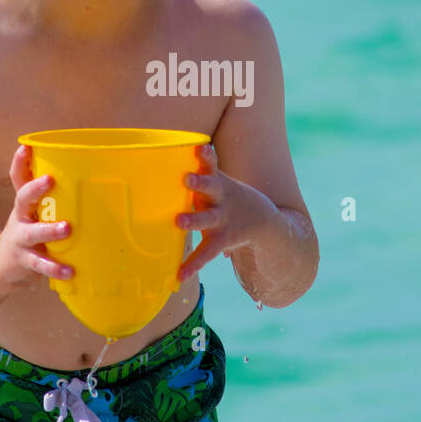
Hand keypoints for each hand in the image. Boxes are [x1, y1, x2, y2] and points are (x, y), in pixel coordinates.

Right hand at [0, 144, 74, 289]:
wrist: (2, 265)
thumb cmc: (28, 232)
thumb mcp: (35, 213)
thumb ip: (55, 200)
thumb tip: (89, 180)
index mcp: (25, 205)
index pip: (18, 179)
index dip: (19, 163)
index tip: (25, 147)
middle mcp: (20, 218)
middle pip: (22, 199)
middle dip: (35, 189)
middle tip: (50, 180)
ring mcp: (21, 239)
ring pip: (33, 232)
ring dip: (49, 230)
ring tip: (66, 229)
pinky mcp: (25, 261)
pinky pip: (41, 264)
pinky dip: (56, 268)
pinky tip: (70, 271)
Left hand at [175, 143, 277, 281]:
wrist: (263, 221)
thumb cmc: (225, 197)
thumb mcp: (217, 182)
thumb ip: (198, 175)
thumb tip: (157, 164)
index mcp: (217, 180)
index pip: (212, 164)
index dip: (206, 156)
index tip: (200, 147)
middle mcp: (219, 197)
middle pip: (210, 187)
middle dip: (199, 182)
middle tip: (186, 179)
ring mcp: (222, 218)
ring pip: (207, 218)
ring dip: (194, 219)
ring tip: (180, 221)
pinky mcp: (223, 238)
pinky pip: (207, 252)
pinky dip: (194, 263)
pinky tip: (181, 274)